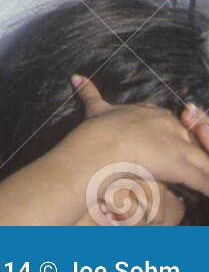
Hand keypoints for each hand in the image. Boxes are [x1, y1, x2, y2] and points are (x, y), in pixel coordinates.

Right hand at [69, 76, 208, 219]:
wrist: (101, 146)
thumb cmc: (98, 130)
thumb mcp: (96, 108)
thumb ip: (89, 92)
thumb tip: (75, 77)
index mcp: (153, 113)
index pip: (172, 124)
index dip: (173, 138)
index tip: (168, 149)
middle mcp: (169, 125)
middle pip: (190, 139)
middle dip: (191, 153)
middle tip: (191, 165)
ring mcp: (178, 144)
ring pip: (201, 158)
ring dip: (202, 168)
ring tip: (202, 176)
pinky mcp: (182, 165)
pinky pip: (202, 179)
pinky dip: (206, 186)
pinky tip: (207, 195)